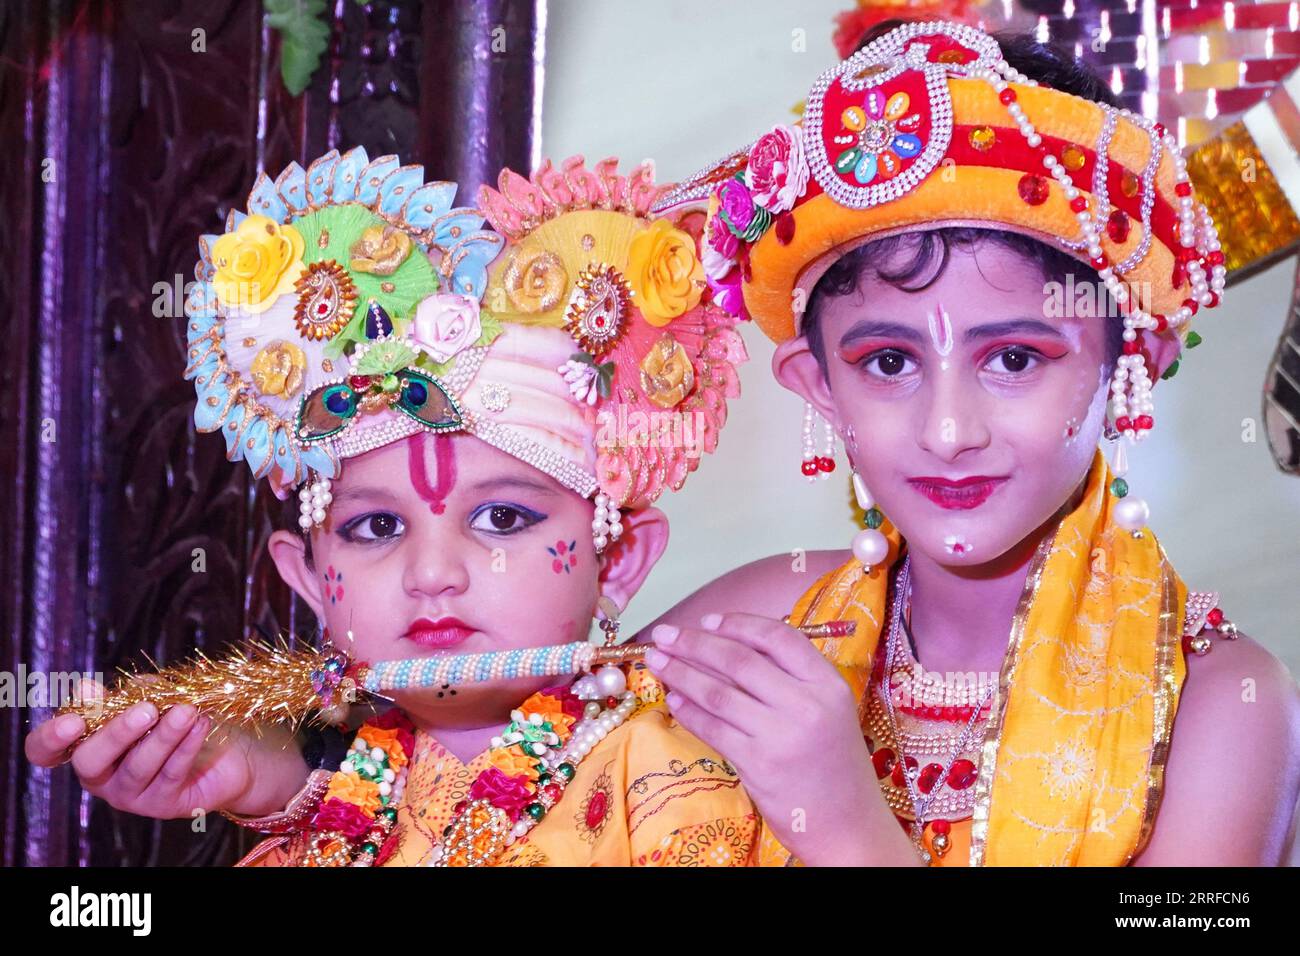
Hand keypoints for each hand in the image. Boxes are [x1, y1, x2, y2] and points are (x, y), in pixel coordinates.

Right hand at [24, 680, 310, 819]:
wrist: (229, 754)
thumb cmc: (180, 721)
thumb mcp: (155, 699)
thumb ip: (129, 693)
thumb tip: (93, 690)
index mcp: (86, 745)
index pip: (45, 751)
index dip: (49, 739)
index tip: (72, 721)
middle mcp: (100, 776)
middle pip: (89, 762)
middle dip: (116, 734)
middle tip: (146, 710)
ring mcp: (129, 794)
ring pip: (136, 768)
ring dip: (163, 736)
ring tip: (186, 711)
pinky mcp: (162, 804)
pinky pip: (171, 774)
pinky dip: (186, 746)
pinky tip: (200, 724)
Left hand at [644, 613, 920, 865]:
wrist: (847, 823)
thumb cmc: (833, 763)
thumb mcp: (829, 710)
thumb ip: (790, 678)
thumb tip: (730, 643)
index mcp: (828, 683)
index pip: (778, 637)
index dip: (739, 624)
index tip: (708, 621)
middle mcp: (807, 704)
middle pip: (739, 660)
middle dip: (694, 643)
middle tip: (665, 635)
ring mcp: (781, 734)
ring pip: (718, 691)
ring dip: (681, 673)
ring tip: (658, 662)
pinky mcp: (758, 764)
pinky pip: (712, 728)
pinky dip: (688, 710)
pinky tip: (673, 700)